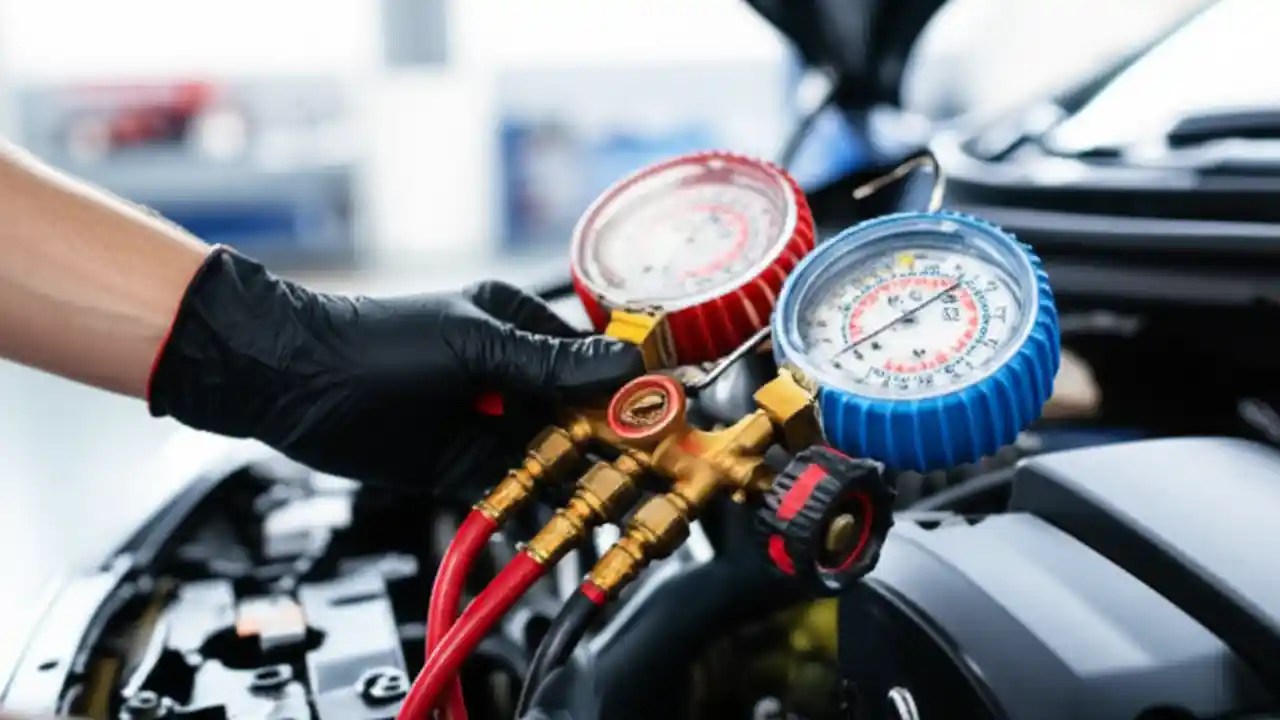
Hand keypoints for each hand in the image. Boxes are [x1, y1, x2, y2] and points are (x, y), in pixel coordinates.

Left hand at [148, 249, 643, 491]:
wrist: (292, 382)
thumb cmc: (375, 343)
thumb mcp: (472, 345)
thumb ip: (548, 362)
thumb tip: (621, 364)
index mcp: (517, 328)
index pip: (591, 363)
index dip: (628, 391)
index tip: (663, 416)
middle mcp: (509, 376)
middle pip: (579, 416)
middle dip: (612, 442)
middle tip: (652, 471)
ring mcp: (487, 424)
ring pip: (553, 457)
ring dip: (581, 479)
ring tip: (622, 504)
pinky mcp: (464, 468)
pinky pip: (516, 491)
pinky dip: (539, 507)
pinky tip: (568, 522)